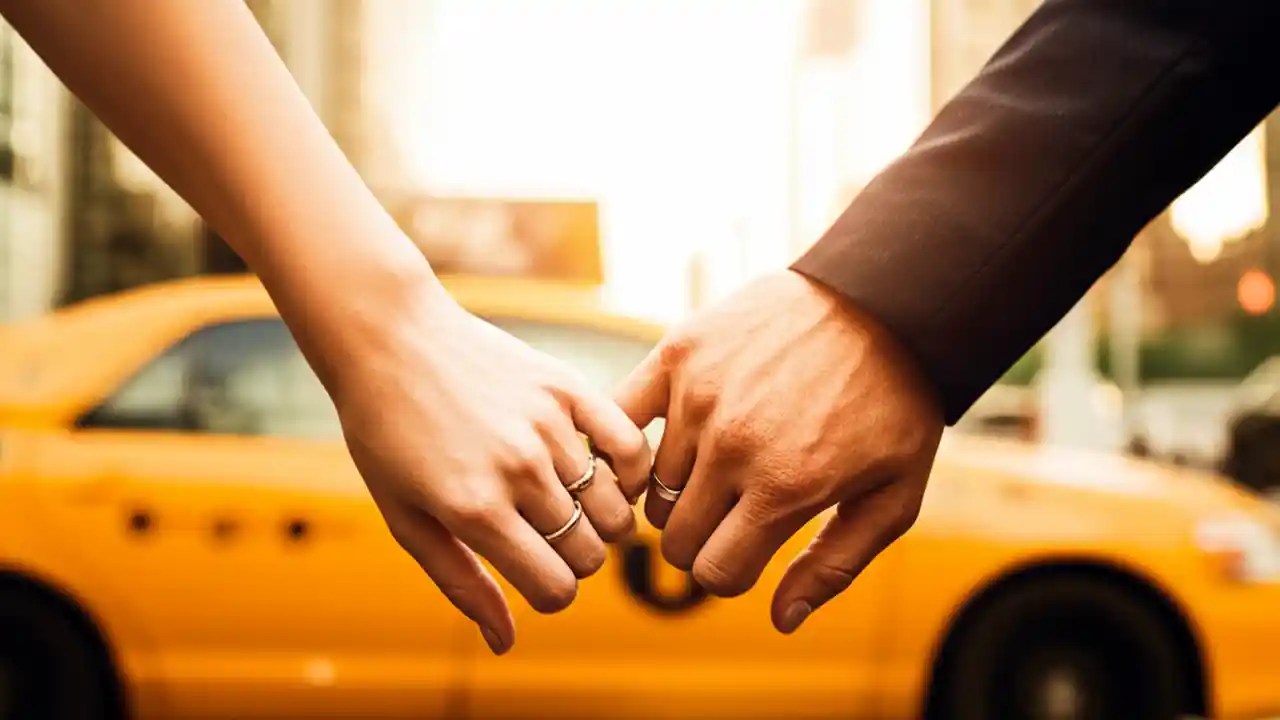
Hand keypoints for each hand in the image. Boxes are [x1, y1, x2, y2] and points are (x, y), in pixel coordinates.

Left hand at [330, 280, 650, 653]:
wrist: (390, 339)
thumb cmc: (388, 436)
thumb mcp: (408, 519)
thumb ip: (462, 584)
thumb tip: (507, 645)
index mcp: (474, 510)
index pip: (556, 587)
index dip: (552, 593)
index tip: (537, 574)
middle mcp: (517, 469)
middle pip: (589, 553)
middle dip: (575, 558)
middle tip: (546, 534)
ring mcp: (546, 426)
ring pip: (615, 507)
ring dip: (601, 518)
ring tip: (571, 502)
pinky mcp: (566, 387)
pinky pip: (632, 446)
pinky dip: (632, 470)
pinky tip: (604, 469)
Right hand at [617, 270, 942, 632]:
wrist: (883, 301)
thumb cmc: (895, 404)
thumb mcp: (892, 497)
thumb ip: (834, 566)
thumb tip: (780, 620)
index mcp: (784, 489)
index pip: (714, 572)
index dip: (729, 573)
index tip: (745, 552)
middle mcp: (732, 446)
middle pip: (674, 537)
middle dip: (699, 540)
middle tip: (727, 516)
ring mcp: (699, 395)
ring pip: (650, 484)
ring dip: (677, 490)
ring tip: (711, 468)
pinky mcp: (680, 352)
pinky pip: (621, 417)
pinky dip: (631, 439)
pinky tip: (661, 441)